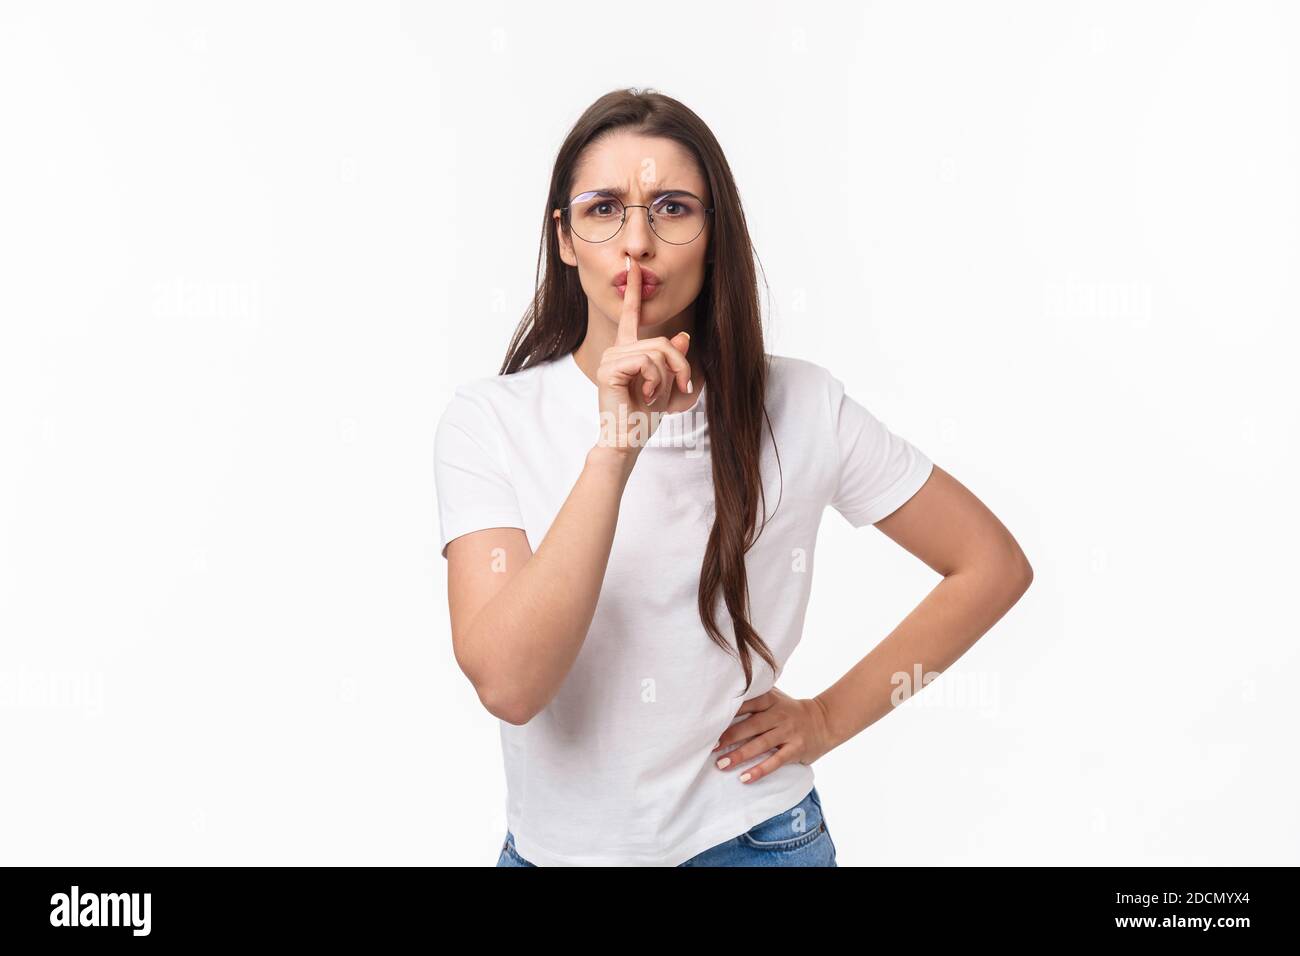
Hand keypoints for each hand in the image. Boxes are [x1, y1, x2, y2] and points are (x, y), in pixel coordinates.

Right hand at [595, 255, 692, 452]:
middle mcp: (616, 350)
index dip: (634, 291)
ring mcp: (611, 358)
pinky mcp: (610, 369)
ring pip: (657, 351)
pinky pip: (647, 362)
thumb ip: (674, 361)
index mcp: (627, 351)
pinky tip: (646, 395)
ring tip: (656, 396)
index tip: (633, 266)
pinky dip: (656, 381)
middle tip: (681, 388)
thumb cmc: (643, 418)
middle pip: (661, 342)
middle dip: (679, 366)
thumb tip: (683, 337)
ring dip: (667, 377)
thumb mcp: (667, 385)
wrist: (627, 439)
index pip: (631, 316)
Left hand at [711, 687, 837, 783]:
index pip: (747, 704)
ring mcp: (788, 732)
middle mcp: (779, 715)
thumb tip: (723, 693)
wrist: (825, 720)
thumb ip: (754, 694)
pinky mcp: (796, 749)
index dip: (728, 713)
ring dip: (740, 755)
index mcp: (771, 699)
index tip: (710, 722)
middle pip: (751, 726)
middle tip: (710, 747)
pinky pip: (776, 762)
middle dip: (730, 736)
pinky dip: (760, 770)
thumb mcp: (775, 697)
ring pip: (761, 744)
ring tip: (722, 764)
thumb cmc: (790, 710)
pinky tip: (745, 778)